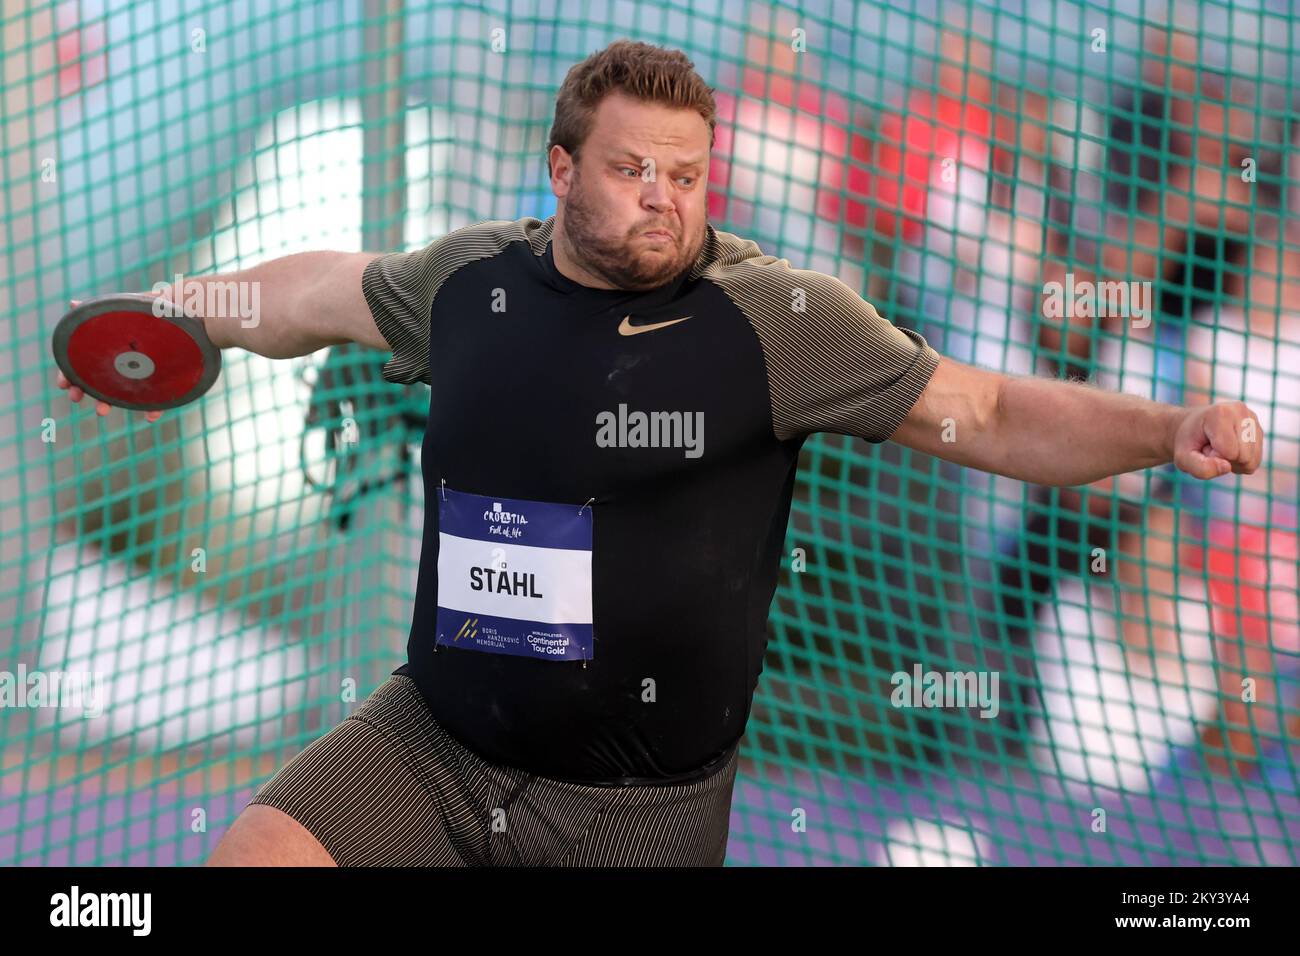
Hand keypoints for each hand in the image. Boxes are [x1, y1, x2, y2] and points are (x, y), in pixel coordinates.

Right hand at [55, 297, 164, 421]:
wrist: (185, 316)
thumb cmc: (149, 314)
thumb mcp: (124, 310)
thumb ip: (100, 311)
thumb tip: (72, 304)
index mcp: (108, 352)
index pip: (82, 365)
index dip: (70, 375)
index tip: (63, 384)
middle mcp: (122, 367)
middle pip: (96, 383)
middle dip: (83, 391)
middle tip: (75, 398)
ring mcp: (141, 377)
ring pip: (122, 396)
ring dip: (109, 403)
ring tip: (101, 411)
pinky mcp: (165, 385)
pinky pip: (159, 401)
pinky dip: (153, 410)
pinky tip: (150, 416)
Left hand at [1172, 401, 1262, 479]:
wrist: (1190, 428)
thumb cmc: (1187, 443)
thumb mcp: (1183, 459)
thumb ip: (1201, 468)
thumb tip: (1227, 467)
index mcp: (1220, 413)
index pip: (1230, 452)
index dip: (1214, 457)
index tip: (1203, 446)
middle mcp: (1240, 411)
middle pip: (1245, 456)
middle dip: (1226, 460)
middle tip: (1211, 448)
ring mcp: (1252, 418)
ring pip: (1253, 459)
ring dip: (1234, 461)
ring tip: (1219, 448)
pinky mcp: (1258, 428)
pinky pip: (1256, 459)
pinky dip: (1242, 460)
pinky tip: (1229, 449)